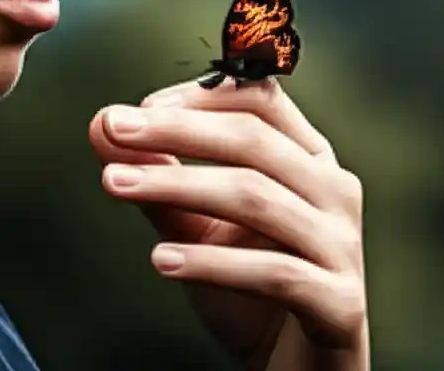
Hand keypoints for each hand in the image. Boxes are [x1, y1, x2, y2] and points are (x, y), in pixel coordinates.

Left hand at [87, 77, 368, 369]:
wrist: (297, 369)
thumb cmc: (250, 288)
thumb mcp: (196, 226)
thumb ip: (157, 177)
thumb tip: (102, 125)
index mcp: (308, 160)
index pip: (261, 101)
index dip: (199, 98)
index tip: (138, 109)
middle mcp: (334, 193)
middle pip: (253, 141)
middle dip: (175, 131)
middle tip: (113, 129)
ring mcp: (341, 247)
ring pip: (256, 198)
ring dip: (179, 185)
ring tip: (115, 184)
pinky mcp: (338, 302)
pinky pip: (275, 272)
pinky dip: (213, 263)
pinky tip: (162, 260)